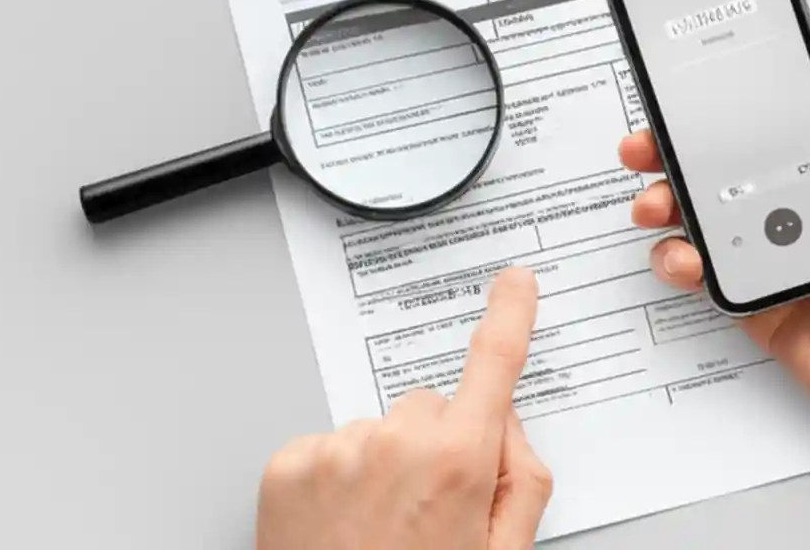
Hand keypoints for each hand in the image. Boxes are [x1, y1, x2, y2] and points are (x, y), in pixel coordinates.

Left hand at [255, 267, 551, 549]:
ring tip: (377, 530)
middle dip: (438, 443)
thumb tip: (503, 424)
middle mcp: (395, 442)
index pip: (493, 364)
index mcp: (458, 463)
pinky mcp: (288, 462)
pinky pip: (329, 445)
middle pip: (432, 407)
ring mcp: (335, 448)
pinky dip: (336, 477)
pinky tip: (341, 525)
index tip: (516, 284)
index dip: (510, 315)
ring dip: (382, 465)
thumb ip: (521, 477)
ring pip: (378, 429)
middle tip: (428, 510)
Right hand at [619, 67, 809, 473]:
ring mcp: (779, 261)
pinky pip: (708, 277)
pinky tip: (685, 258)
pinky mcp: (760, 304)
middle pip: (728, 174)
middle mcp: (807, 216)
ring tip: (656, 204)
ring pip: (706, 222)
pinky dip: (682, 263)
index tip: (697, 99)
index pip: (781, 133)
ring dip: (669, 205)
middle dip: (679, 156)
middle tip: (647, 148)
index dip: (737, 115)